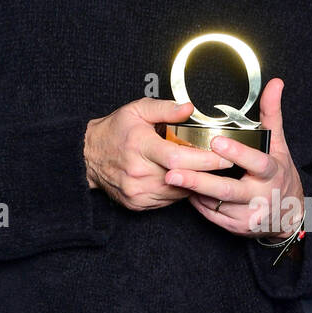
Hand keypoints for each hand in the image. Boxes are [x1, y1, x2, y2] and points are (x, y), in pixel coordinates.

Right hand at [84, 97, 227, 211]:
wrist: (87, 156)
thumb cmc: (114, 131)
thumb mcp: (137, 110)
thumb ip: (165, 109)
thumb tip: (189, 108)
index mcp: (140, 146)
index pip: (178, 158)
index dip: (205, 160)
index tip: (224, 157)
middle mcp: (138, 173)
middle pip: (182, 178)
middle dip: (206, 173)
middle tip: (224, 164)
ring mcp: (137, 191)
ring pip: (178, 193)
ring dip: (194, 183)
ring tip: (203, 170)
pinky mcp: (137, 204)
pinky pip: (168, 201)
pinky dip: (179, 191)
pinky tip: (182, 179)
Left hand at [164, 79, 303, 239]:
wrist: (288, 215)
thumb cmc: (279, 174)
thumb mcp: (279, 144)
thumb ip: (272, 113)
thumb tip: (275, 82)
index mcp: (272, 173)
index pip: (256, 162)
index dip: (237, 153)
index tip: (216, 142)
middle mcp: (261, 196)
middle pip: (227, 189)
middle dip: (199, 181)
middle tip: (172, 171)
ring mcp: (248, 215)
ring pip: (215, 203)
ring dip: (192, 190)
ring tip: (171, 177)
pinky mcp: (237, 228)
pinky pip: (211, 214)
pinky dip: (197, 201)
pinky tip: (185, 189)